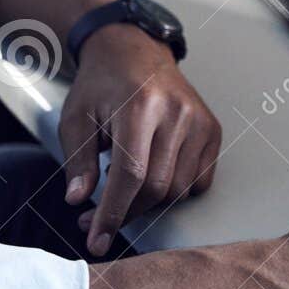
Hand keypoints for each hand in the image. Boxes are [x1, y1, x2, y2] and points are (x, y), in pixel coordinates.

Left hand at [59, 25, 221, 255]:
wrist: (133, 49)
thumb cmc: (100, 85)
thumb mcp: (76, 118)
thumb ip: (78, 160)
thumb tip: (79, 201)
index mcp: (140, 106)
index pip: (130, 175)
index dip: (113, 213)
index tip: (96, 239)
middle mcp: (176, 113)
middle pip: (157, 187)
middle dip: (126, 213)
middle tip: (97, 220)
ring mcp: (199, 120)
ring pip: (179, 188)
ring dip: (148, 204)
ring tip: (122, 194)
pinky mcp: (212, 128)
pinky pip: (198, 179)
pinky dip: (175, 190)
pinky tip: (151, 179)